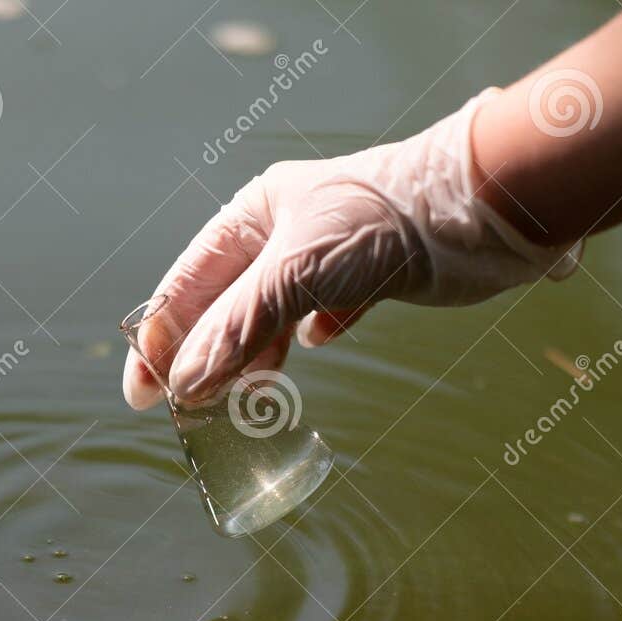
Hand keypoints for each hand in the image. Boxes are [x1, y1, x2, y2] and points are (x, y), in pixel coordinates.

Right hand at [122, 89, 580, 410]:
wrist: (477, 208)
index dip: (162, 340)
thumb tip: (187, 384)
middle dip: (203, 355)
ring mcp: (325, 252)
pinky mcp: (367, 273)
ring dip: (251, 357)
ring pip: (268, 313)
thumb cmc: (382, 223)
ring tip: (241, 402)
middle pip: (223, 302)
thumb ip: (238, 328)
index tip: (144, 395)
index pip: (188, 283)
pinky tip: (309, 350)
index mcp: (252, 213)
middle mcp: (283, 229)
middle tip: (185, 410)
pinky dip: (306, 335)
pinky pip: (320, 309)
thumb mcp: (294, 275)